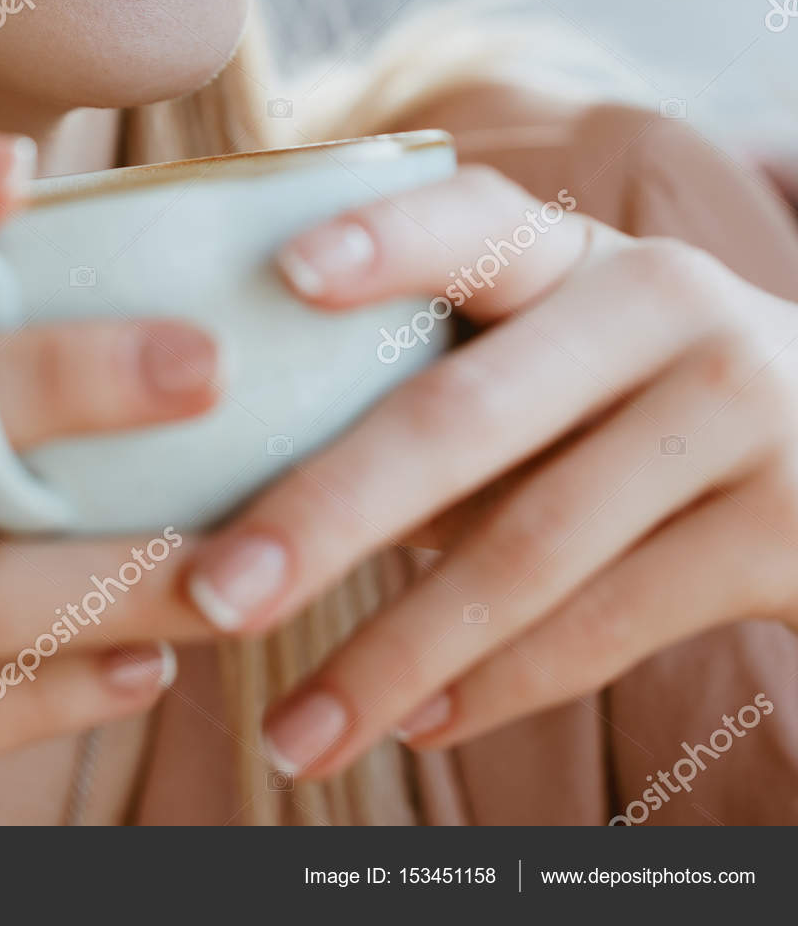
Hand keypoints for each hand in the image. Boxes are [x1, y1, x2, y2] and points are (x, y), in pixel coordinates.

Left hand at [182, 165, 797, 778]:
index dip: (384, 241)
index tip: (288, 275)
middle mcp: (662, 306)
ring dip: (396, 651)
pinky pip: (610, 622)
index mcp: (577, 252)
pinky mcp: (790, 534)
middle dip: (324, 514)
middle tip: (211, 592)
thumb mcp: (557, 357)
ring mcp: (738, 414)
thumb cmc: (634, 401)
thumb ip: (442, 385)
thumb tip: (250, 486)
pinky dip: (497, 684)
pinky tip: (412, 724)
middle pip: (464, 413)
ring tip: (293, 730)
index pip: (472, 222)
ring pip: (529, 545)